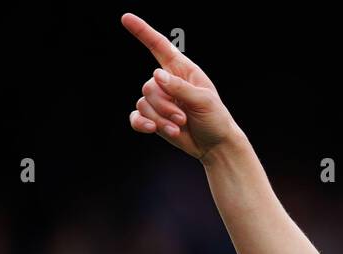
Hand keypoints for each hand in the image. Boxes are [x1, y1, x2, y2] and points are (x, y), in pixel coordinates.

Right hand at [121, 12, 238, 160]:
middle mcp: (168, 83)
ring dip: (161, 118)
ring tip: (179, 126)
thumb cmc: (216, 119)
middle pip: (149, 86)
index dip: (143, 32)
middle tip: (184, 118)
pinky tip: (152, 129)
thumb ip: (180, 87)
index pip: (159, 47)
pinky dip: (142, 123)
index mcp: (182, 71)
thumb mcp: (204, 100)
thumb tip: (156, 75)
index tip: (127, 18)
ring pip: (144, 103)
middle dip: (165, 105)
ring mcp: (160, 101)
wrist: (216, 146)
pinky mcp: (154, 118)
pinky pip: (136, 116)